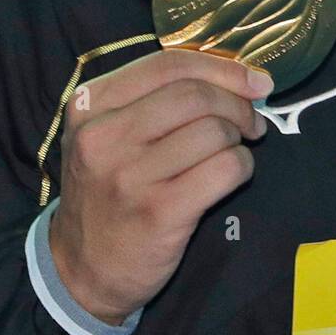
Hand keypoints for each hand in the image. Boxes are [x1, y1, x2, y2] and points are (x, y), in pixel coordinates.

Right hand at [49, 49, 272, 323]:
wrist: (80, 271)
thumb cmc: (106, 192)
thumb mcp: (107, 135)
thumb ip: (156, 99)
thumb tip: (241, 78)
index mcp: (90, 105)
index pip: (169, 64)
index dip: (223, 68)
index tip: (255, 82)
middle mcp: (104, 135)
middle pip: (195, 95)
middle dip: (238, 105)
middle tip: (251, 123)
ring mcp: (129, 175)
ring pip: (214, 131)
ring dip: (239, 140)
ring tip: (233, 152)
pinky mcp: (159, 211)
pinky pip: (225, 169)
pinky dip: (241, 167)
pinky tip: (232, 175)